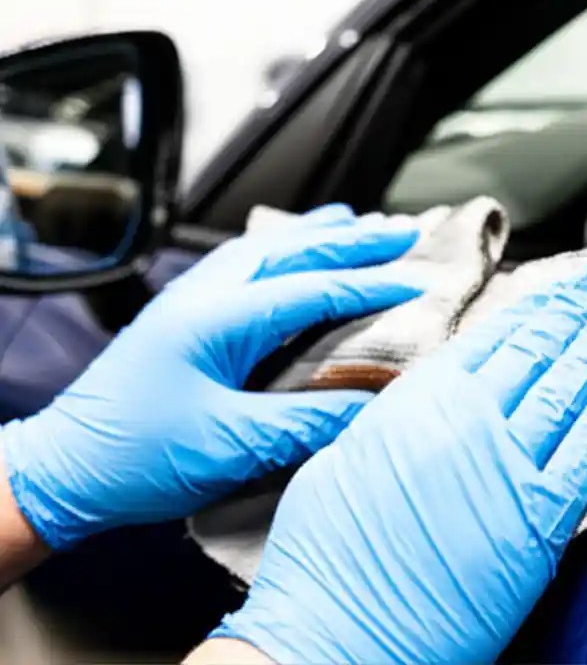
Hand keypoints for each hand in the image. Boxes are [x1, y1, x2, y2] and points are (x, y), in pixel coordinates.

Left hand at [0, 204, 423, 550]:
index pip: (316, 288)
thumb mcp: (232, 446)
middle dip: (355, 239)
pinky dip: (280, 250)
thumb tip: (370, 409)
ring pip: (265, 249)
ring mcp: (188, 301)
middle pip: (293, 251)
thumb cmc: (136, 457)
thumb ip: (305, 423)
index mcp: (220, 319)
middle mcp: (204, 297)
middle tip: (404, 228)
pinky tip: (289, 252)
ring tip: (355, 221)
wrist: (63, 469)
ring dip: (316, 235)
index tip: (419, 282)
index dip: (374, 285)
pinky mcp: (180, 317)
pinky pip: (241, 264)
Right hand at [211, 250, 586, 663]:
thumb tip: (427, 401)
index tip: (570, 279)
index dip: (543, 302)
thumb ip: (397, 422)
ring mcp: (507, 466)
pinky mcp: (538, 520)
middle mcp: (467, 421)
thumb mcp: (343, 463)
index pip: (498, 335)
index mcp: (417, 402)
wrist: (334, 638)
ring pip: (575, 382)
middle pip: (544, 346)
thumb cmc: (326, 566)